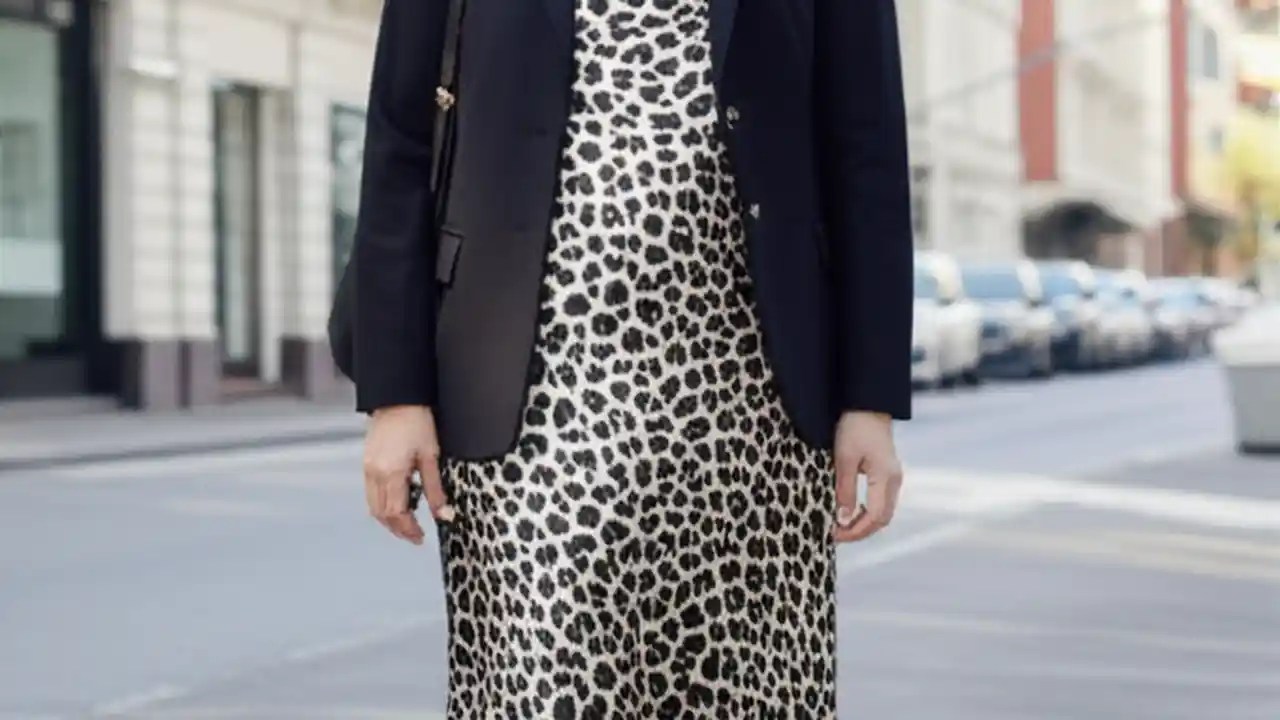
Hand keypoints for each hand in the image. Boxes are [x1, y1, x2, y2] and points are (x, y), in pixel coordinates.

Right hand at [363, 405, 454, 545]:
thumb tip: (444, 514)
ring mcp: (367, 469)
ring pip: (373, 506)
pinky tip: (399, 504)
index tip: (421, 537)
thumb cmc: (417, 422)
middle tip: (416, 536)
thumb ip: (435, 489)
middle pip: (382, 514)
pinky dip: (383, 505)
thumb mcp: (431, 457)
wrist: (397, 398)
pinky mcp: (366, 463)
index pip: (396, 513)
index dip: (409, 529)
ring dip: (389, 519)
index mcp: (391, 473)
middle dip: (398, 529)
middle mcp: (374, 474)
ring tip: (408, 524)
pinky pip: (371, 493)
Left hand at [832, 411, 903, 542]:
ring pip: (883, 512)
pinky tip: (851, 511)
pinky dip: (867, 512)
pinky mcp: (888, 474)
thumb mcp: (844, 459)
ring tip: (840, 526)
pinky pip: (881, 502)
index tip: (834, 536)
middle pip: (881, 519)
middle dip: (859, 531)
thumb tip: (842, 520)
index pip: (874, 517)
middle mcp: (894, 480)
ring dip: (863, 523)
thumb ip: (844, 490)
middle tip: (835, 536)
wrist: (867, 404)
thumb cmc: (854, 427)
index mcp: (885, 477)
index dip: (854, 531)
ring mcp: (893, 477)